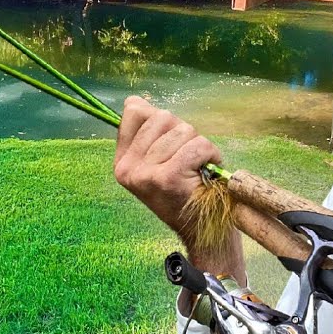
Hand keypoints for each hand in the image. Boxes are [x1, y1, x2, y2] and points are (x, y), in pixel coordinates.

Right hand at [114, 96, 243, 279]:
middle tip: (189, 160)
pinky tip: (208, 169)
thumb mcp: (157, 163)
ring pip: (182, 130)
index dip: (160, 119)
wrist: (202, 232)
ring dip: (200, 145)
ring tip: (198, 168)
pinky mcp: (167, 178)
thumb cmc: (186, 193)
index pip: (134, 111)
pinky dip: (211, 153)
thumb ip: (148, 133)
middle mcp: (127, 168)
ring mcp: (145, 174)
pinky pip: (196, 146)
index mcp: (122, 162)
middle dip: (184, 133)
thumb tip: (136, 101)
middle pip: (162, 117)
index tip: (171, 144)